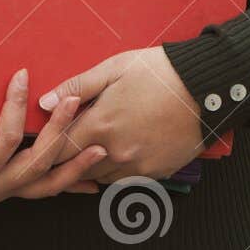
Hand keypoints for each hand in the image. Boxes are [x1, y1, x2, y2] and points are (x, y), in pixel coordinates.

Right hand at [0, 68, 108, 202]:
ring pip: (46, 183)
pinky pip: (44, 190)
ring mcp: (5, 190)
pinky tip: (91, 180)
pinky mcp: (10, 188)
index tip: (22, 75)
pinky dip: (68, 184)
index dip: (15, 106)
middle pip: (36, 161)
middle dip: (58, 131)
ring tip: (99, 149)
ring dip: (74, 166)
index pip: (5, 138)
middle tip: (75, 101)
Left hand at [37, 47, 202, 183]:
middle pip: (77, 166)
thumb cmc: (158, 73)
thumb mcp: (113, 69)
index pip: (59, 148)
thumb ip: (76, 86)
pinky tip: (118, 153)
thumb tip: (44, 102)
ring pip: (100, 176)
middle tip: (66, 144)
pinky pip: (124, 181)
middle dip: (68, 156)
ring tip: (93, 146)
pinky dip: (116, 171)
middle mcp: (116, 152)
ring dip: (92, 165)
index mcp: (101, 125)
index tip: (45, 139)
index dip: (49, 144)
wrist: (205, 88)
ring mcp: (136, 166)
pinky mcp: (155, 173)